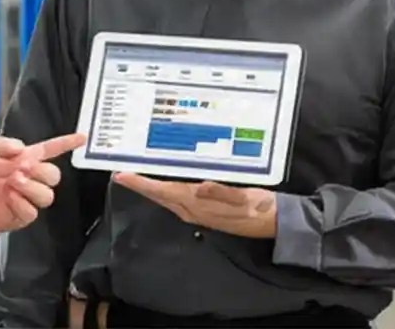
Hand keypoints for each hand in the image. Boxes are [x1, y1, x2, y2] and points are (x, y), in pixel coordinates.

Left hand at [0, 133, 85, 234]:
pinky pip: (31, 213)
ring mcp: (22, 198)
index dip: (65, 144)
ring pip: (47, 196)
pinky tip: (8, 197)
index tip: (82, 138)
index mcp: (21, 159)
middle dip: (42, 172)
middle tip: (20, 170)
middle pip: (53, 176)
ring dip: (33, 188)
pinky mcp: (15, 216)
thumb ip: (4, 145)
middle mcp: (26, 178)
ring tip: (12, 183)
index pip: (49, 150)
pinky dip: (23, 204)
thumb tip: (23, 149)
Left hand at [113, 173, 277, 238]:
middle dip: (140, 184)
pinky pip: (177, 199)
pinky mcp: (203, 210)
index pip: (163, 192)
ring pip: (166, 198)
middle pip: (159, 196)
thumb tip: (200, 187)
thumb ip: (222, 192)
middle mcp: (193, 210)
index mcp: (199, 204)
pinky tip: (163, 181)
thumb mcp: (245, 198)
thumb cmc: (259, 207)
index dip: (142, 184)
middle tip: (121, 172)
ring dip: (150, 187)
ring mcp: (197, 212)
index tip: (122, 175)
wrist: (273, 222)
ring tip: (136, 174)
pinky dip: (165, 189)